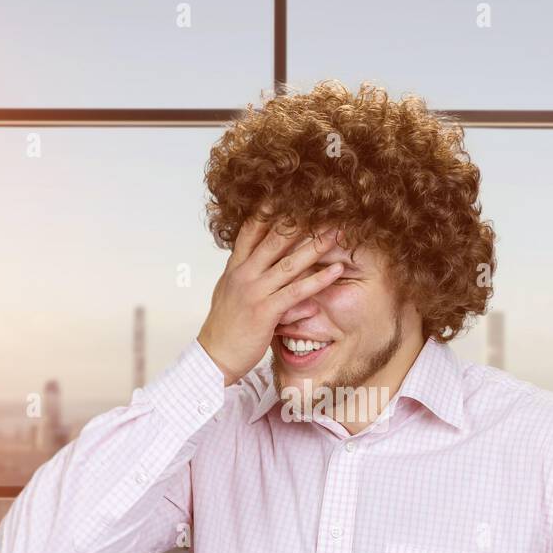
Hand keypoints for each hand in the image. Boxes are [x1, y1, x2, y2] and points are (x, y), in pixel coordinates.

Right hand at [197, 213, 344, 384]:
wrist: (213, 358)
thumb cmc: (225, 329)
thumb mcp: (231, 294)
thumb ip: (247, 276)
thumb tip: (262, 266)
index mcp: (235, 268)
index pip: (251, 230)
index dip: (270, 211)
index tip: (289, 194)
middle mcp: (244, 275)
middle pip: (274, 239)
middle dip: (301, 222)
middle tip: (324, 207)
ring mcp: (254, 292)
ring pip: (289, 263)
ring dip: (316, 246)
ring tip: (338, 233)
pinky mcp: (265, 312)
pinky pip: (296, 292)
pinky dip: (319, 280)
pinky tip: (336, 271)